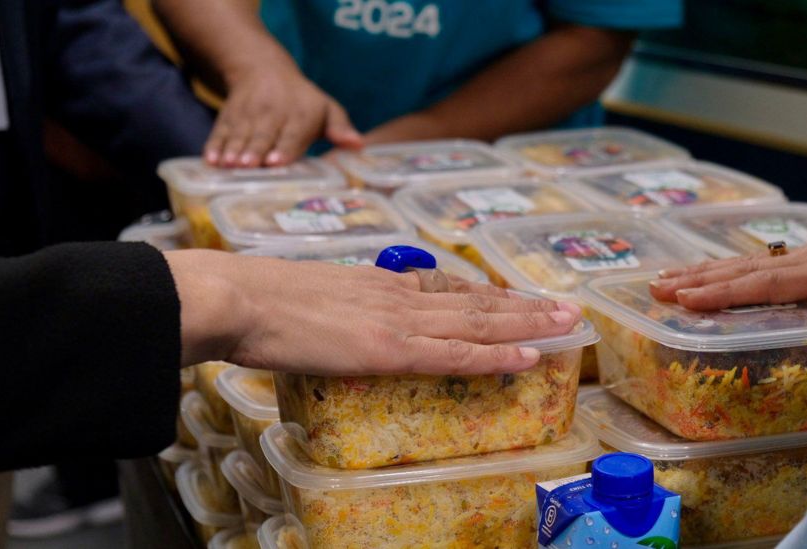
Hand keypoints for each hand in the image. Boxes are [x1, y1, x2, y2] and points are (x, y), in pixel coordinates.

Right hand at [165, 250, 581, 374]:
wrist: (239, 297)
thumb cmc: (259, 300)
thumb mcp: (310, 294)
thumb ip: (338, 306)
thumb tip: (341, 320)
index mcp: (378, 283)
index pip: (446, 288)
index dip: (487, 295)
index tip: (518, 298)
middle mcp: (398, 296)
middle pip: (475, 300)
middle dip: (524, 305)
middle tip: (567, 307)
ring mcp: (398, 321)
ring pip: (477, 321)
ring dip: (527, 324)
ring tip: (566, 323)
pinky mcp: (390, 348)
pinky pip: (455, 353)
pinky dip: (495, 354)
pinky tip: (528, 355)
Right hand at [204, 67, 362, 167]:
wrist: (263, 68)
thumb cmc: (303, 101)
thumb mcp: (327, 108)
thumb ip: (341, 128)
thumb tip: (358, 144)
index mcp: (300, 114)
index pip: (292, 133)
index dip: (284, 147)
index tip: (276, 161)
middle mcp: (272, 112)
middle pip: (263, 135)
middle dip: (254, 151)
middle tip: (248, 166)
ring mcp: (247, 114)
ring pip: (239, 134)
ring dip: (232, 150)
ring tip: (228, 165)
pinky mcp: (228, 116)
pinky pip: (219, 131)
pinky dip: (214, 145)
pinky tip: (210, 160)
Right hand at [649, 219, 806, 321]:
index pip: (768, 283)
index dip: (725, 292)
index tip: (684, 300)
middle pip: (748, 267)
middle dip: (699, 278)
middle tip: (654, 286)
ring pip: (754, 261)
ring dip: (710, 270)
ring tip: (670, 276)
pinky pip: (771, 262)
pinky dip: (738, 267)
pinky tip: (728, 270)